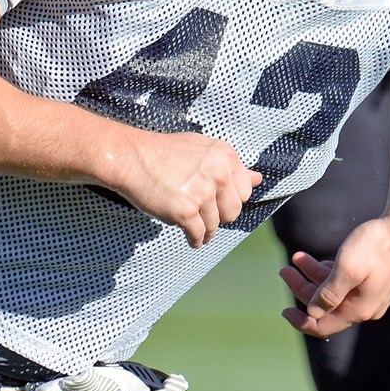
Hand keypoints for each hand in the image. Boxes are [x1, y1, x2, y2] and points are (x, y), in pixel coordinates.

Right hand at [108, 131, 260, 247]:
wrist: (130, 157)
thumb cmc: (164, 153)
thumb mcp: (202, 150)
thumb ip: (231, 166)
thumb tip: (259, 178)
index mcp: (225, 156)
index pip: (245, 191)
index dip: (230, 198)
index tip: (215, 199)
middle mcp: (218, 173)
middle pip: (233, 212)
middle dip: (219, 216)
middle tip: (201, 212)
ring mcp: (201, 193)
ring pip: (215, 225)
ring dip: (205, 229)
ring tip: (191, 222)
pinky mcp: (185, 211)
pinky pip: (199, 235)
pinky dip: (196, 240)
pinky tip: (191, 237)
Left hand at [279, 212, 389, 337]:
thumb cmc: (378, 245)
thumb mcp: (347, 269)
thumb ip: (328, 294)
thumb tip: (312, 313)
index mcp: (359, 309)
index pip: (323, 326)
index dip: (301, 321)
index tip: (283, 311)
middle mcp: (367, 306)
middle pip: (326, 306)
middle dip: (302, 288)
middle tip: (284, 269)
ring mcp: (373, 293)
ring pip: (335, 291)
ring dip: (313, 275)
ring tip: (296, 257)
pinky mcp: (377, 279)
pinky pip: (347, 282)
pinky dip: (329, 271)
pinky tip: (317, 259)